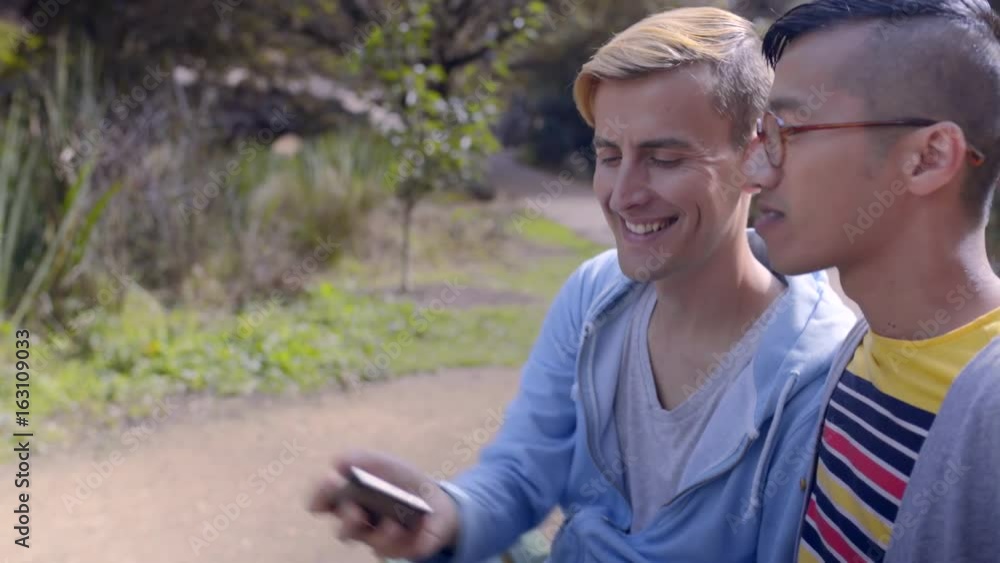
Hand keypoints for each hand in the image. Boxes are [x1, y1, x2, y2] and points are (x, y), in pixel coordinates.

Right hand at [308, 449, 459, 559]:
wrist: (438, 502)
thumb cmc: (403, 482)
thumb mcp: (385, 464)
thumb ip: (362, 460)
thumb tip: (336, 462)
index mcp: (349, 501)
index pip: (324, 504)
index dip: (322, 495)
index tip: (332, 481)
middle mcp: (360, 524)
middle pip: (344, 531)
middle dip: (348, 519)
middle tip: (356, 510)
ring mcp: (378, 540)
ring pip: (372, 544)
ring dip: (379, 534)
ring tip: (392, 524)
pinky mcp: (400, 550)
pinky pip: (397, 551)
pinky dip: (402, 540)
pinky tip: (409, 529)